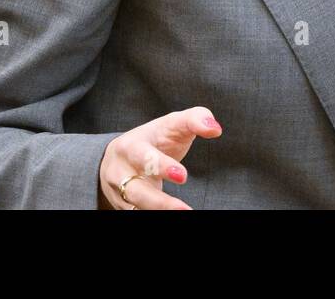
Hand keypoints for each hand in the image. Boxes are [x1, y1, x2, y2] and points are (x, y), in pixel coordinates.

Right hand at [97, 107, 221, 208]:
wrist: (119, 157)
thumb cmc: (155, 138)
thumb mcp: (172, 124)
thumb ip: (194, 120)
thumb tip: (215, 130)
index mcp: (130, 147)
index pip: (143, 156)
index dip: (161, 166)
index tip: (183, 176)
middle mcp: (120, 173)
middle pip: (136, 191)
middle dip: (158, 202)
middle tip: (184, 209)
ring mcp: (120, 194)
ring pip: (136, 207)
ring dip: (159, 211)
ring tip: (186, 212)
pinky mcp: (124, 208)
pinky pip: (138, 213)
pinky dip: (156, 214)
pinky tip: (176, 214)